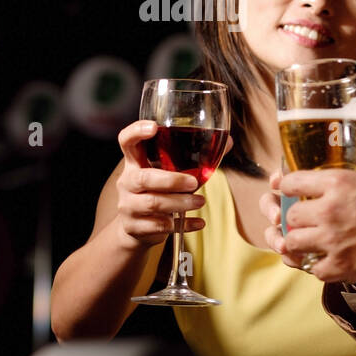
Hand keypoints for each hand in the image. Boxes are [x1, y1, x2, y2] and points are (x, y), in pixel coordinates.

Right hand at [112, 120, 207, 248]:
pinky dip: (183, 224)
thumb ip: (195, 161)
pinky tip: (199, 223)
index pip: (127, 142)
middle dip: (171, 180)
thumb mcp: (171, 174)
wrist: (138, 228)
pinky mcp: (134, 227)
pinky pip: (160, 226)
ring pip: (152, 203)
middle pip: (143, 178)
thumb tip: (229, 141)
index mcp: (135, 163)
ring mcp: (128, 205)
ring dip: (180, 202)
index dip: (136, 132)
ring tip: (200, 201)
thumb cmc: (160, 192)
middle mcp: (128, 182)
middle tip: (194, 182)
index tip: (154, 127)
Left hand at [260, 169, 355, 283]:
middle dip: (297, 220)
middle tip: (308, 222)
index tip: (289, 192)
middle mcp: (329, 210)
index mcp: (338, 183)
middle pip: (290, 216)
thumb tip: (350, 182)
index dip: (287, 188)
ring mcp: (331, 240)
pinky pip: (312, 268)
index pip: (291, 183)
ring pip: (293, 243)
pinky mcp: (339, 266)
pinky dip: (318, 266)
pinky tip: (329, 261)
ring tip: (313, 243)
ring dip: (301, 243)